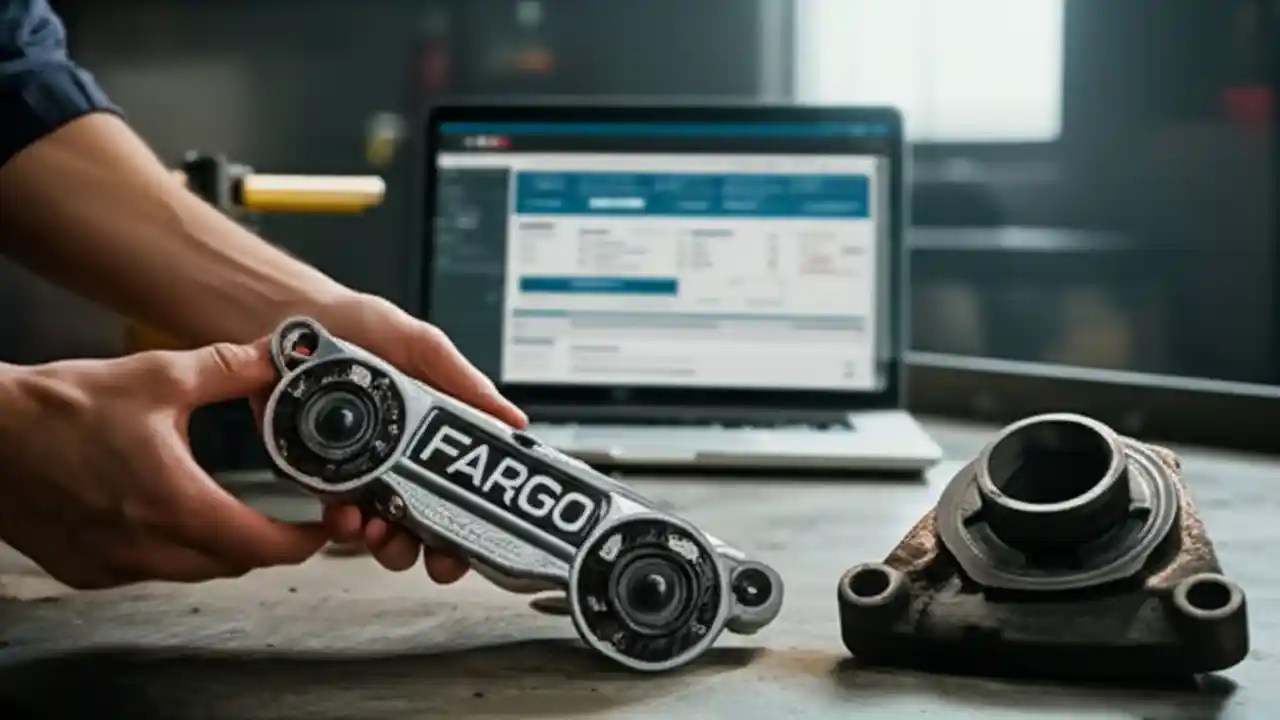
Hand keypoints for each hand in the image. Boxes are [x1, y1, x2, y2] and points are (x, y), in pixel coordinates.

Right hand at [0, 341, 328, 589]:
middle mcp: (148, 548)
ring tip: (241, 516)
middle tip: (292, 519)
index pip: (264, 546)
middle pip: (235, 564)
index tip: (327, 526)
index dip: (306, 542)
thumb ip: (231, 369)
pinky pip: (150, 572)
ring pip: (194, 571)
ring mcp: (113, 566)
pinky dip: (175, 552)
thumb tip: (281, 356)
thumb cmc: (60, 407)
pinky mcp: (84, 571)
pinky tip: (172, 519)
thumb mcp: (158, 376)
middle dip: (270, 544)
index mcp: (177, 505)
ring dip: (223, 549)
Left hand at [293, 292, 527, 583]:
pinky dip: (345, 526)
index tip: (482, 535)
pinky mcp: (323, 479)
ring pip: (387, 532)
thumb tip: (514, 419)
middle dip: (437, 549)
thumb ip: (463, 381)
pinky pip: (340, 519)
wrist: (289, 324)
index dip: (478, 521)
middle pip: (433, 525)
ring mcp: (364, 474)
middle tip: (437, 551)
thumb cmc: (357, 325)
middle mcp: (404, 460)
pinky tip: (346, 514)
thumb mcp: (420, 346)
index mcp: (435, 434)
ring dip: (390, 542)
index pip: (467, 488)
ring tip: (384, 528)